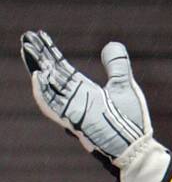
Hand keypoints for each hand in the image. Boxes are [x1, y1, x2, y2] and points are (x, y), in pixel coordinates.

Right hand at [20, 30, 151, 162]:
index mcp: (84, 90)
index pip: (62, 68)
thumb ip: (117, 66)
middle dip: (39, 56)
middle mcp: (75, 98)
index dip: (51, 52)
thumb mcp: (124, 86)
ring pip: (48, 86)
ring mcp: (72, 109)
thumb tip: (111, 43)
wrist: (136, 145)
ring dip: (36, 68)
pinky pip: (52, 107)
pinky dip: (43, 92)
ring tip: (27, 50)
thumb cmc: (130, 120)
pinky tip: (37, 76)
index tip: (39, 36)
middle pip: (51, 73)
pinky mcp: (73, 121)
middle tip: (26, 37)